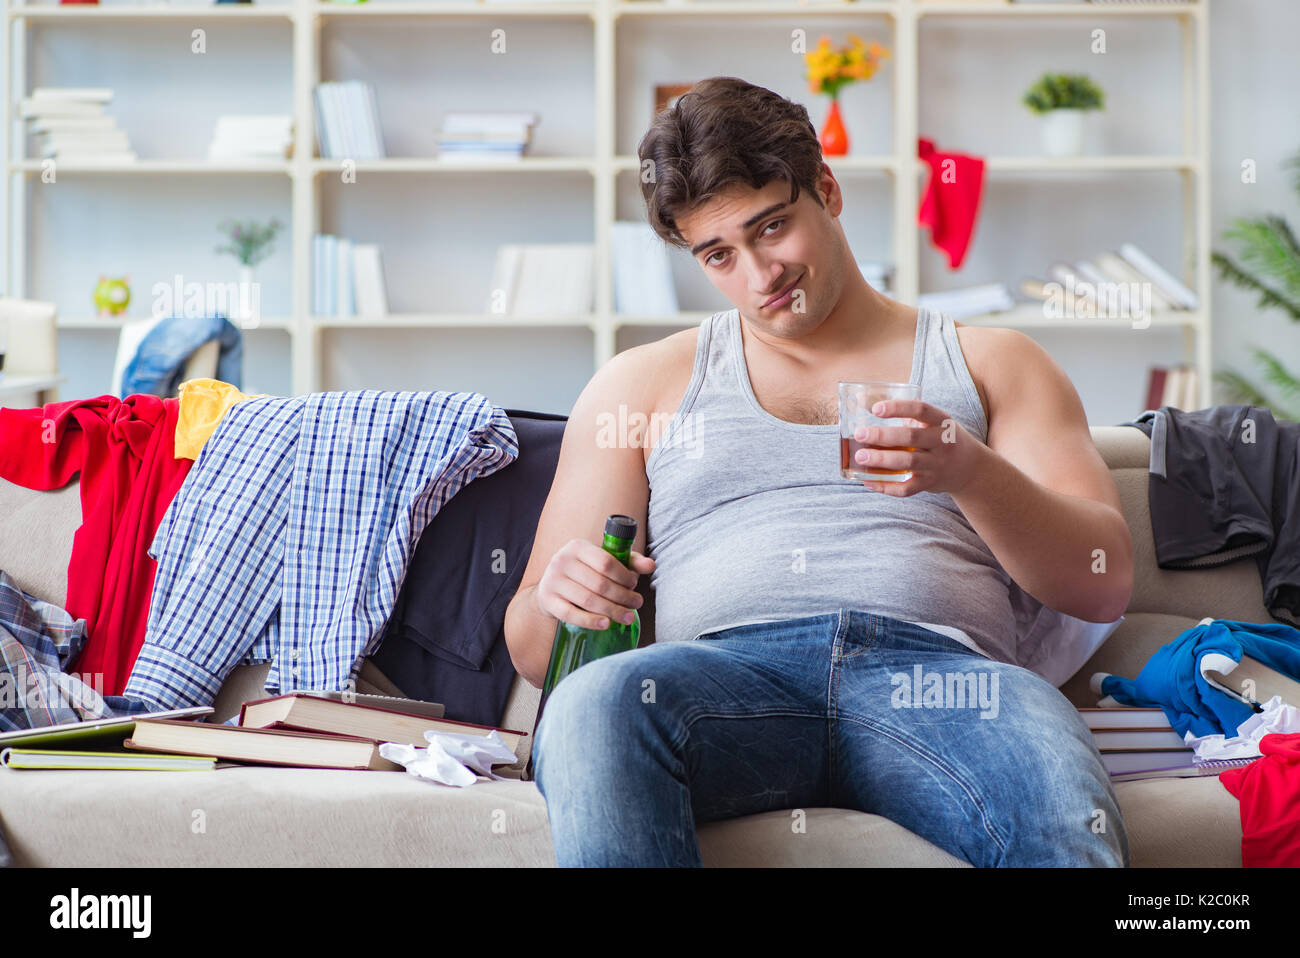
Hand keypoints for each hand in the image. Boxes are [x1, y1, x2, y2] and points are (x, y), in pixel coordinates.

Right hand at [534, 538, 654, 630]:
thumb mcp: (603, 561)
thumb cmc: (584, 572)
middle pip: (599, 583)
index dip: (624, 576)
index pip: (605, 562)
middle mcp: (561, 561)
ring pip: (588, 600)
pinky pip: (571, 614)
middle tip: (637, 604)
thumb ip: (628, 561)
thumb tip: (651, 565)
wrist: (550, 587)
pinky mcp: (547, 600)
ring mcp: (552, 581)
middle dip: (622, 596)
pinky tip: (606, 624)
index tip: (635, 585)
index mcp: (577, 547)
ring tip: (628, 617)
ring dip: (612, 611)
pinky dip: (590, 621)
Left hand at [853, 399, 985, 496]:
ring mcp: (937, 465)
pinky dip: (886, 486)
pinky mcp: (930, 484)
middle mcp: (942, 443)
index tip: (874, 408)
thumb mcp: (932, 422)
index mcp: (942, 422)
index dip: (898, 408)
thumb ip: (904, 413)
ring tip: (860, 456)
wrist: (970, 467)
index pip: (921, 410)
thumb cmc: (940, 438)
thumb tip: (860, 400)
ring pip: (908, 463)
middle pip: (911, 436)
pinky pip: (907, 488)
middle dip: (883, 435)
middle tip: (859, 434)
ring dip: (881, 460)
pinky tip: (868, 481)